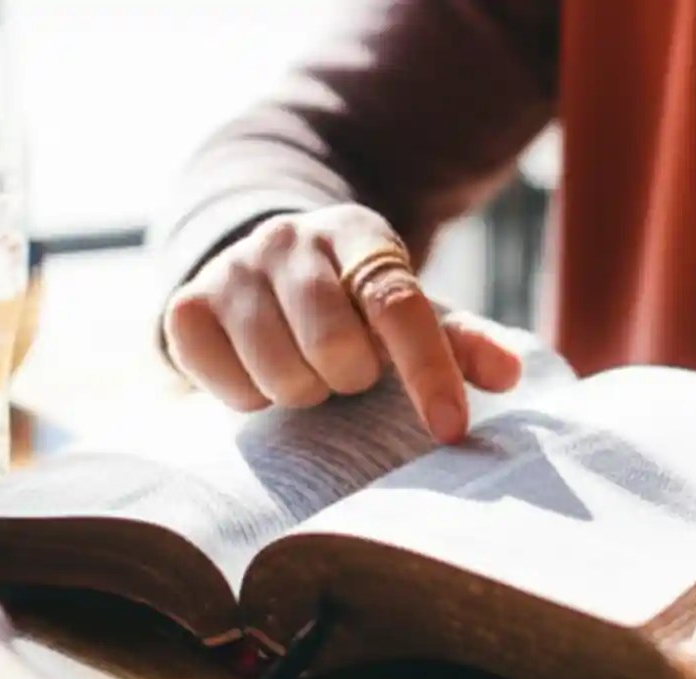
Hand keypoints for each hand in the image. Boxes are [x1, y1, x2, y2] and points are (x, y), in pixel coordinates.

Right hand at [163, 203, 521, 441]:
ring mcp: (232, 268)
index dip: (428, 371)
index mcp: (360, 234)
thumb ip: (459, 341)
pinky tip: (259, 371)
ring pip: (281, 372)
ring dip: (303, 392)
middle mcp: (291, 238)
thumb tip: (510, 374)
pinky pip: (226, 384)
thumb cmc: (352, 305)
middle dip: (351, 379)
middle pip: (335, 346)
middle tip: (347, 371)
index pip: (399, 305)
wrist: (260, 269)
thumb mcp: (406, 312)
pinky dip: (250, 397)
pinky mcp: (184, 305)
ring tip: (305, 369)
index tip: (451, 428)